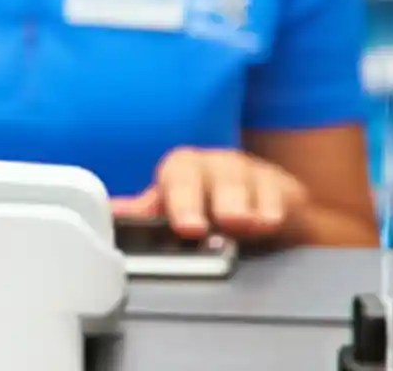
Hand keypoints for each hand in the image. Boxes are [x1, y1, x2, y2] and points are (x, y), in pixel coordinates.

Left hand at [112, 148, 309, 241]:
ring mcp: (252, 174)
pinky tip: (269, 222)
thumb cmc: (206, 210)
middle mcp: (217, 166)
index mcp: (184, 169)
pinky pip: (281, 193)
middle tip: (222, 221)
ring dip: (245, 205)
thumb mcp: (172, 212)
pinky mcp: (283, 188)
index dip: (181, 200)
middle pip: (216, 175)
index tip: (187, 227)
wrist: (259, 215)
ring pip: (248, 182)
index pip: (178, 175)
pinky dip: (274, 208)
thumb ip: (144, 214)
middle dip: (221, 199)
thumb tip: (109, 213)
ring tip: (244, 225)